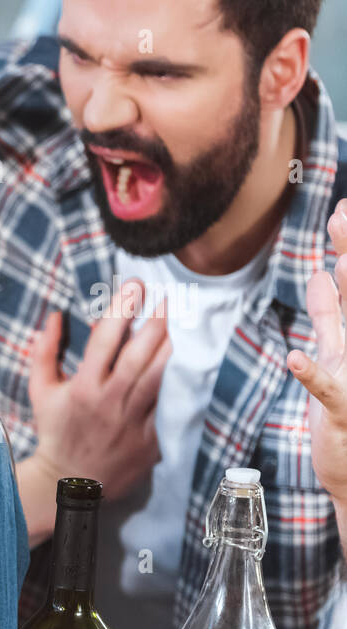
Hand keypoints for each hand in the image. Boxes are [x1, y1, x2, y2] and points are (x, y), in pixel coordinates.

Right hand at [27, 280, 171, 501]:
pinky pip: (170, 404)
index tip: (134, 285)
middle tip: (165, 298)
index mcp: (83, 387)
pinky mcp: (151, 438)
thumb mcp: (40, 391)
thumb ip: (44, 352)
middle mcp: (111, 401)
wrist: (69, 480)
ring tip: (177, 324)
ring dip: (171, 345)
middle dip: (155, 320)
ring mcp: (134, 420)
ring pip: (161, 375)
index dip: (122, 306)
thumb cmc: (55, 431)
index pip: (106, 337)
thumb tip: (54, 317)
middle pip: (141, 352)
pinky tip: (183, 363)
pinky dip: (178, 381)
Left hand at [287, 199, 346, 503]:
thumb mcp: (338, 352)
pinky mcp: (344, 411)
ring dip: (339, 302)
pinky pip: (329, 389)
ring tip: (329, 269)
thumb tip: (324, 268)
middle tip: (341, 215)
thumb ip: (331, 312)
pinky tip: (296, 359)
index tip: (342, 207)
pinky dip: (312, 374)